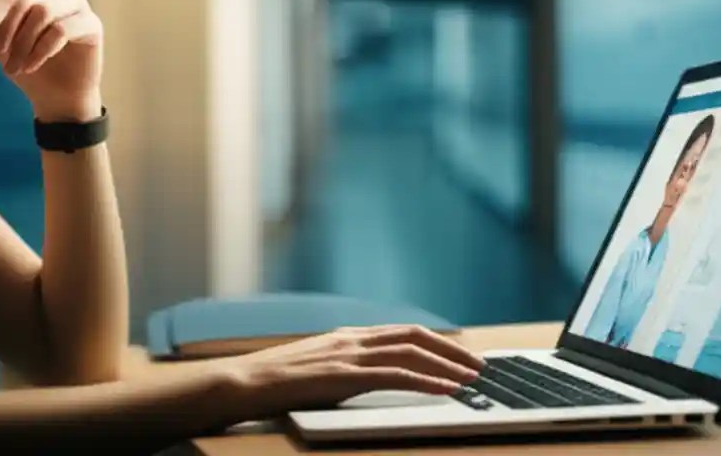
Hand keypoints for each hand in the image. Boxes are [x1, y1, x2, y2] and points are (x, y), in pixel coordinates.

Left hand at [0, 0, 103, 120]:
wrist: (58, 100)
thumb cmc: (32, 70)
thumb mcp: (5, 47)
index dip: (4, 22)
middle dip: (14, 30)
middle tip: (2, 57)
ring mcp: (79, 9)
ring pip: (46, 11)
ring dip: (26, 41)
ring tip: (19, 65)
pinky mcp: (93, 26)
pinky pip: (63, 29)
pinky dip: (43, 49)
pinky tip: (34, 65)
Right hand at [221, 325, 484, 418]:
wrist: (242, 383)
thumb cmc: (273, 383)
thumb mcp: (316, 369)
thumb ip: (344, 369)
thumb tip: (370, 379)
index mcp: (347, 336)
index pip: (403, 332)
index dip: (437, 342)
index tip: (460, 355)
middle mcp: (352, 339)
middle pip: (415, 336)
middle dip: (452, 350)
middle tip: (479, 365)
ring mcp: (348, 354)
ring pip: (411, 353)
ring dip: (447, 365)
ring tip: (472, 378)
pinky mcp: (344, 375)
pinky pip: (395, 375)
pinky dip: (426, 380)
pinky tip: (446, 389)